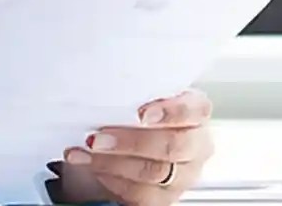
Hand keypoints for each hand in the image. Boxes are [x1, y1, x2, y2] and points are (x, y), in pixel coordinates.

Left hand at [57, 90, 213, 205]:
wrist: (124, 149)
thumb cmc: (133, 117)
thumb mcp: (136, 99)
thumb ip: (130, 94)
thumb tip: (98, 87)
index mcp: (195, 113)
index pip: (195, 109)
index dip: (171, 112)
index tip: (142, 113)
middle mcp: (195, 145)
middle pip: (174, 145)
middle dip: (131, 141)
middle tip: (98, 137)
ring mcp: (183, 175)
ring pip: (154, 172)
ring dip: (112, 162)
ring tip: (86, 152)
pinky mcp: (165, 198)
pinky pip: (142, 195)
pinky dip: (113, 180)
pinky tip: (95, 168)